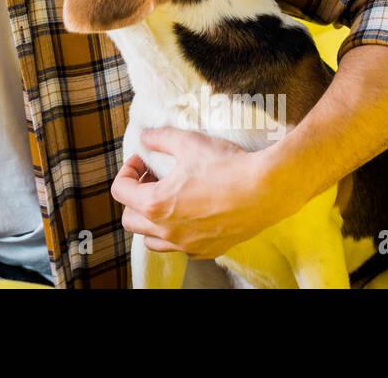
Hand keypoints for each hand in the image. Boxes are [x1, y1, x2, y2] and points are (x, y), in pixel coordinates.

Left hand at [110, 127, 295, 260]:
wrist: (267, 189)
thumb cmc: (226, 165)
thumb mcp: (187, 142)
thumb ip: (159, 138)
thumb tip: (145, 136)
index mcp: (156, 205)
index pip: (120, 192)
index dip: (127, 171)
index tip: (142, 160)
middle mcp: (167, 231)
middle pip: (130, 220)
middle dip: (134, 197)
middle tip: (152, 178)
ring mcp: (188, 245)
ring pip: (152, 240)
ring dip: (151, 220)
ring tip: (168, 198)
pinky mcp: (208, 250)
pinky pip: (180, 248)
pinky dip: (176, 233)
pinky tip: (191, 213)